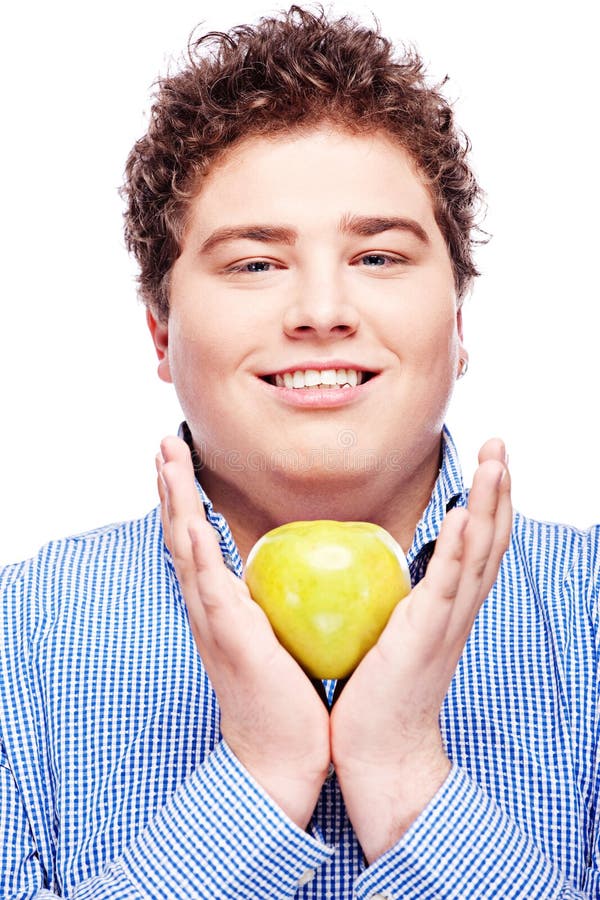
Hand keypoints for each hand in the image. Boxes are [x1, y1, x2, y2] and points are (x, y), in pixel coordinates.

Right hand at [156, 436, 329, 827]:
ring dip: (175, 502)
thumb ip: (281, 598)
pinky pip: (210, 588)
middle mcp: (207, 606)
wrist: (282, 750)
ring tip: (167, 460)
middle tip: (166, 441)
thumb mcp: (281, 634)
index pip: (198, 539)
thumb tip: (311, 566)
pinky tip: (193, 525)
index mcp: (220, 603)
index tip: (182, 460)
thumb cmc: (289, 691)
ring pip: (186, 549)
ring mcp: (212, 620)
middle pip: (181, 533)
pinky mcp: (228, 637)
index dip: (187, 499)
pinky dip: (199, 553)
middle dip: (171, 485)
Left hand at [330, 439, 511, 861]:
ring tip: (496, 463)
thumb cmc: (377, 690)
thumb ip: (393, 598)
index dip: (489, 503)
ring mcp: (447, 621)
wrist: (381, 748)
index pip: (479, 545)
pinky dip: (456, 547)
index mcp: (450, 607)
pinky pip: (445, 584)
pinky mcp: (426, 634)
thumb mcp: (391, 632)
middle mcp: (459, 609)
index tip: (490, 463)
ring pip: (478, 553)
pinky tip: (461, 514)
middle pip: (491, 539)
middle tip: (502, 445)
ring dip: (489, 505)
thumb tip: (370, 566)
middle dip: (500, 490)